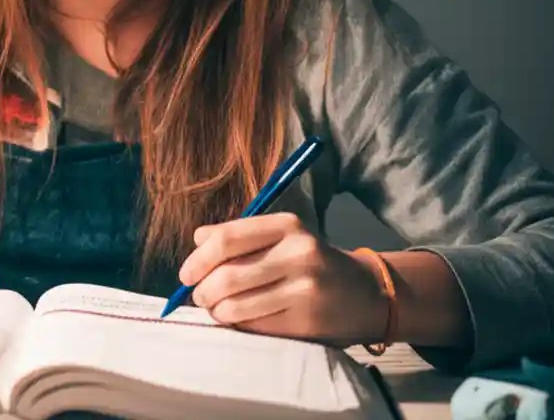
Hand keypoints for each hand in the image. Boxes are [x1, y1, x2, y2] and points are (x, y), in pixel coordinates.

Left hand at [177, 213, 387, 345]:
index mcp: (287, 225)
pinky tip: (242, 321)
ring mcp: (304, 289)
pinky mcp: (307, 321)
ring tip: (218, 310)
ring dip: (217, 312)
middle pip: (226, 276)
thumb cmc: (311, 264)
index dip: (197, 260)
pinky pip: (254, 327)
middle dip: (202, 292)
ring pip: (236, 306)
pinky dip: (238, 326)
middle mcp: (298, 253)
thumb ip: (239, 236)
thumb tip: (197, 239)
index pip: (226, 240)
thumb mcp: (282, 238)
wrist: (367, 294)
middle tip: (200, 298)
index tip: (186, 275)